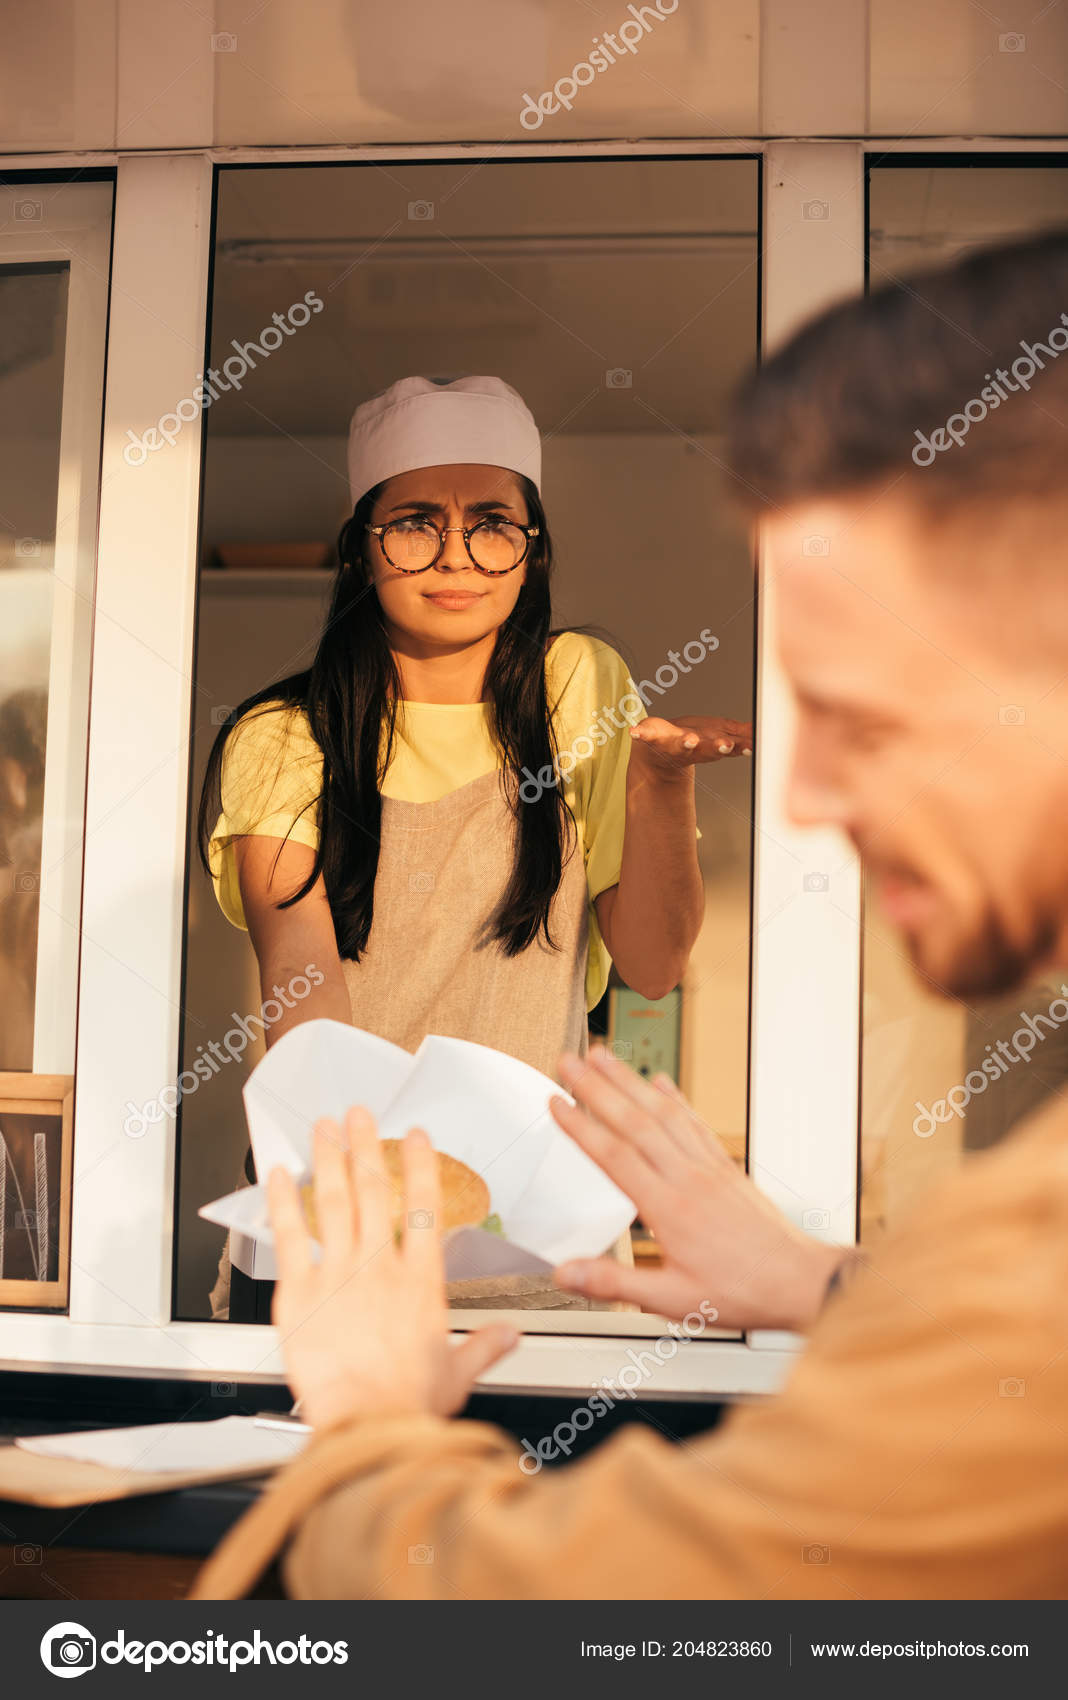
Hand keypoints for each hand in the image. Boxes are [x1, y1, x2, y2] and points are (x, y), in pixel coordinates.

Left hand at [266, 1109, 516, 1431]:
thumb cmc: (409, 1404)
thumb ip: (484, 1346)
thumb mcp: (456, 1373)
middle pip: (374, 1191)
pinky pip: (290, 1237)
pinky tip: (278, 1176)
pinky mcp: (300, 1294)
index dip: (420, 1165)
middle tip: (359, 1114)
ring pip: (333, 1202)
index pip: (424, 1207)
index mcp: (421, 1282)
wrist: (367, 1425)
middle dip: (365, 1146)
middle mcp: (380, 1267)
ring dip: (328, 1159)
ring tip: (323, 1127)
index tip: (415, 1137)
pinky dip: (283, 1203)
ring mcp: (339, 1275)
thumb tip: (511, 1336)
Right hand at [549, 1048, 843, 1330]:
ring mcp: (710, 1168)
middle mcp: (689, 1178)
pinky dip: (676, 1099)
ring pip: (664, 1114)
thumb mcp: (672, 1301)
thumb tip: (566, 1274)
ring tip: (604, 1056)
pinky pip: (696, 1124)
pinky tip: (662, 1082)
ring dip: (631, 1081)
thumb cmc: (742, 1292)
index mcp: (670, 1209)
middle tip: (569, 1060)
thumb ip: (614, 1283)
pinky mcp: (726, 1167)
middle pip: (636, 1122)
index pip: (616, 1157)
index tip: (557, 1102)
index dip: (582, 1127)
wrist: (799, 1281)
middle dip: (598, 1087)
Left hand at [629, 716, 752, 774]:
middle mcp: (692, 747)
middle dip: (716, 747)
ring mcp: (671, 743)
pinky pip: (645, 734)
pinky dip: (639, 733)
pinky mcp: (651, 737)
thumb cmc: (689, 740)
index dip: (738, 746)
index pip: (726, 746)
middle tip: (726, 745)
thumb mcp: (717, 736)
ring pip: (681, 744)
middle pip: (706, 748)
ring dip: (686, 742)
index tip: (750, 747)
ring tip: (690, 740)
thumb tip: (762, 732)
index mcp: (708, 745)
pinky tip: (635, 731)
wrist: (656, 754)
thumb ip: (739, 735)